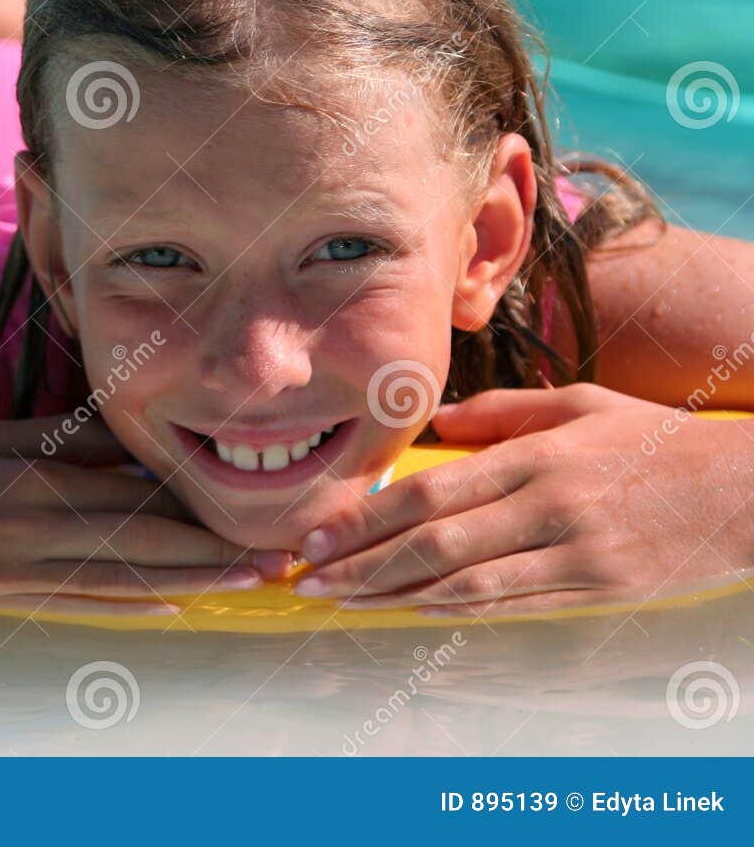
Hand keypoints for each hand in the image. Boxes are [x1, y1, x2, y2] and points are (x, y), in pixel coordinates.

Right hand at [0, 415, 284, 617]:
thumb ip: (59, 441)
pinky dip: (135, 608)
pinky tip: (176, 609)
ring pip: (127, 579)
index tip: (250, 501)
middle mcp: (38, 531)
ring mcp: (28, 573)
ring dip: (195, 582)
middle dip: (216, 550)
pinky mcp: (16, 600)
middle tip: (279, 554)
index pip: (132, 492)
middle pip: (145, 542)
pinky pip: (86, 604)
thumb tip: (127, 444)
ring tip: (250, 582)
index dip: (195, 501)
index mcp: (34, 482)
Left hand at [292, 384, 753, 615]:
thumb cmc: (658, 441)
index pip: (430, 494)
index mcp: (538, 456)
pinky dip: (457, 613)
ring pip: (467, 584)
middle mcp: (550, 506)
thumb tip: (437, 427)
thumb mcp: (582, 405)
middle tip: (308, 581)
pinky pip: (514, 606)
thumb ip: (503, 412)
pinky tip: (414, 612)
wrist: (750, 491)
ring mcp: (577, 554)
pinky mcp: (602, 590)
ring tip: (344, 603)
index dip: (365, 520)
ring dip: (395, 598)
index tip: (317, 535)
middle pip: (435, 543)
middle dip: (362, 566)